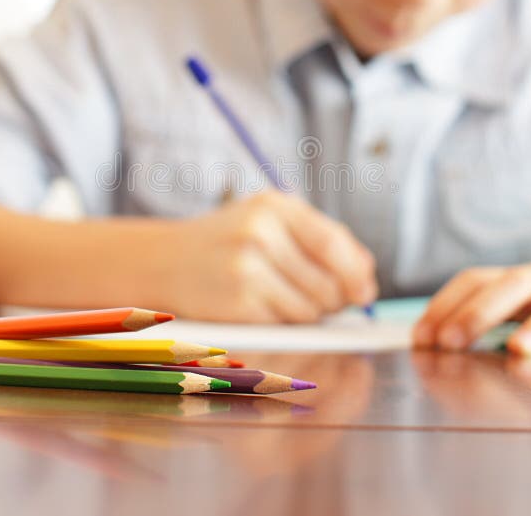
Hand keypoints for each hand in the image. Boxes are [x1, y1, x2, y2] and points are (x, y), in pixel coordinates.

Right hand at [153, 191, 376, 322]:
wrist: (164, 261)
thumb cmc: (228, 243)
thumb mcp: (269, 223)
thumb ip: (319, 240)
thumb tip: (366, 275)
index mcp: (274, 206)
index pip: (333, 242)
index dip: (357, 272)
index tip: (366, 292)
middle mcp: (260, 232)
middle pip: (328, 282)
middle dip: (335, 300)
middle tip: (326, 302)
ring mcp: (246, 267)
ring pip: (311, 308)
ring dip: (310, 314)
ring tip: (288, 301)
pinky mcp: (237, 302)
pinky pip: (286, 324)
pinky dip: (285, 324)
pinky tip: (266, 309)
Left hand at [412, 245, 530, 357]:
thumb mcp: (526, 296)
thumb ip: (486, 312)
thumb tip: (427, 340)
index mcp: (522, 280)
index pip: (476, 281)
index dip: (444, 306)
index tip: (419, 339)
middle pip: (514, 285)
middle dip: (479, 313)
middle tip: (449, 343)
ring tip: (520, 349)